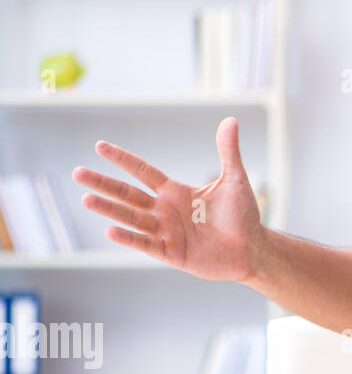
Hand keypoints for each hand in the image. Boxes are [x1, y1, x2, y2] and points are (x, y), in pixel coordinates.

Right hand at [72, 116, 264, 281]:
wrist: (251, 248)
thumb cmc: (242, 215)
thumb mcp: (234, 180)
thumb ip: (228, 151)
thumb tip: (230, 120)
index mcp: (176, 192)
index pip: (143, 171)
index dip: (122, 159)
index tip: (99, 145)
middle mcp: (165, 210)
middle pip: (128, 194)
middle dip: (103, 183)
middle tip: (77, 172)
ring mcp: (166, 232)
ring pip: (131, 218)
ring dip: (109, 209)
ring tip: (86, 199)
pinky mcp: (171, 253)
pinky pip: (146, 244)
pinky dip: (129, 238)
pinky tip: (110, 229)